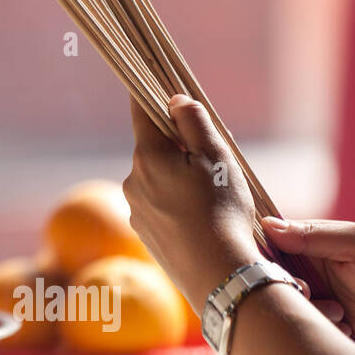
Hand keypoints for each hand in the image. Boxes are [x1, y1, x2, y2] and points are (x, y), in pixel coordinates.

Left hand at [122, 94, 260, 311]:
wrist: (218, 275)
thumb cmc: (222, 211)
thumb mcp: (216, 157)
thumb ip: (193, 121)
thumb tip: (173, 100)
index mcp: (147, 156)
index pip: (141, 112)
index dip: (149, 94)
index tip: (151, 80)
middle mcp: (132, 180)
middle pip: (153, 147)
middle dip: (178, 146)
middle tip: (213, 160)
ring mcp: (135, 209)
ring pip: (157, 178)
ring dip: (179, 177)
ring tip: (212, 197)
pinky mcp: (145, 233)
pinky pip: (160, 205)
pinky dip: (177, 204)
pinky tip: (201, 219)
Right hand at [261, 218, 354, 354]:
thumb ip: (314, 233)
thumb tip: (268, 225)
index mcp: (309, 251)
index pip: (267, 250)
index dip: (264, 261)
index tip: (279, 269)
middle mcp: (307, 278)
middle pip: (270, 285)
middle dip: (287, 291)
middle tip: (310, 292)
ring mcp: (316, 307)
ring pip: (286, 314)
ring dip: (310, 315)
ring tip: (340, 315)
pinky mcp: (327, 335)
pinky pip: (305, 338)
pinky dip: (322, 335)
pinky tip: (346, 332)